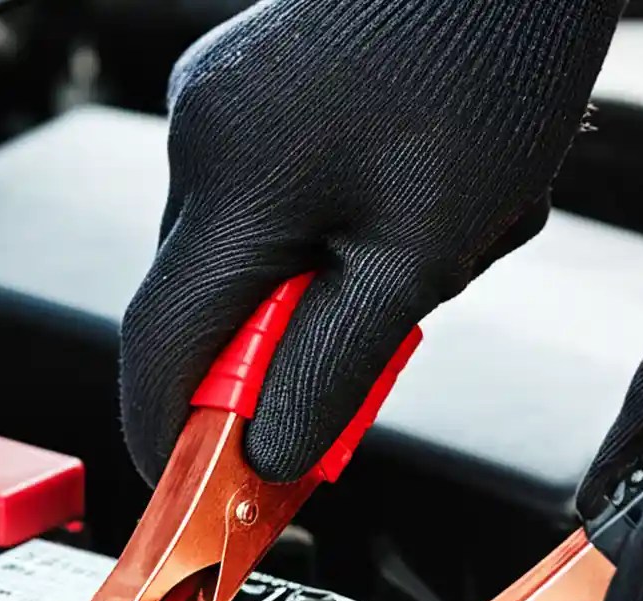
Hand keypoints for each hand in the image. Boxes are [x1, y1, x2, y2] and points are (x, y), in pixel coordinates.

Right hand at [120, 0, 623, 484]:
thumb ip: (331, 367)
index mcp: (232, 186)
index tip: (189, 480)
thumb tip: (270, 450)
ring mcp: (215, 101)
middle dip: (273, 348)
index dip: (164, 429)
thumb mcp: (420, 254)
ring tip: (418, 241)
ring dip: (309, 278)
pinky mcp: (241, 82)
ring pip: (235, 243)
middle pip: (199, 297)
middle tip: (366, 352)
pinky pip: (256, 188)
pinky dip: (315, 222)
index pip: (157, 345)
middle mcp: (200, 138)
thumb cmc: (486, 77)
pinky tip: (394, 194)